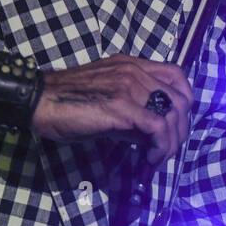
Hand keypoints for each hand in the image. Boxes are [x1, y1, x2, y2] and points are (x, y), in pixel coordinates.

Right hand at [30, 54, 193, 165]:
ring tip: (157, 159)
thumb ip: (132, 109)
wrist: (41, 100)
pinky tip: (149, 160)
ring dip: (171, 142)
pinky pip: (158, 127)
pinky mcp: (122, 106)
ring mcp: (130, 86)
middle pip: (181, 97)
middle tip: (165, 149)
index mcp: (133, 65)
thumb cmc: (68, 101)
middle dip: (180, 129)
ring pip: (173, 113)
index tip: (175, 124)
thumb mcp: (107, 98)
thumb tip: (151, 134)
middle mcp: (136, 71)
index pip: (177, 75)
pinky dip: (161, 146)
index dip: (184, 101)